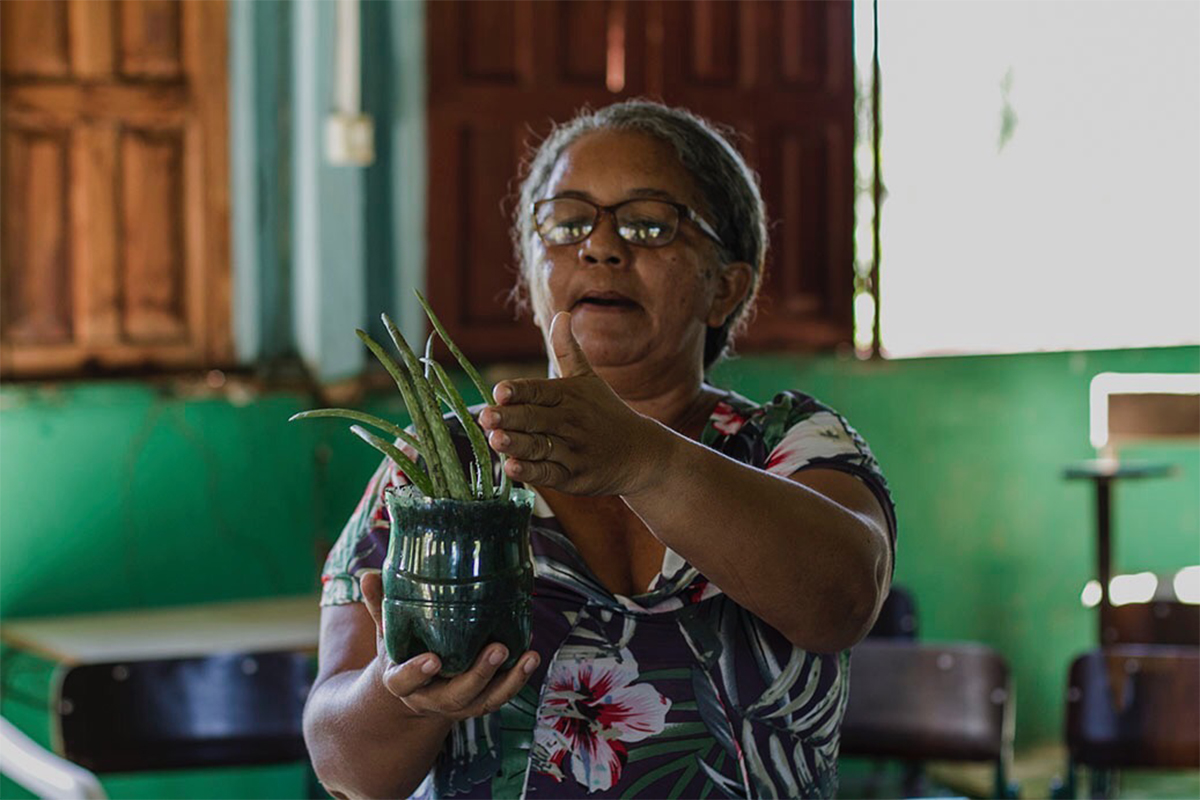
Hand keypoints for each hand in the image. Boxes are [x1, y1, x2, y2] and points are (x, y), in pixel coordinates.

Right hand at [359, 571, 539, 719]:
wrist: (415, 689)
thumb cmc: (402, 651)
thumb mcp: (386, 632)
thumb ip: (379, 607)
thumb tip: (367, 575)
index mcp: (402, 682)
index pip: (404, 681)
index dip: (417, 672)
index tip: (432, 659)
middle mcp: (432, 698)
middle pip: (456, 694)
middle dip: (478, 674)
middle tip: (497, 649)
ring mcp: (459, 703)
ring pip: (485, 700)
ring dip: (509, 680)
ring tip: (528, 656)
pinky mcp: (480, 701)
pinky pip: (501, 696)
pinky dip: (518, 679)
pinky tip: (532, 656)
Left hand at [479, 311, 667, 495]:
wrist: (641, 453)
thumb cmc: (606, 412)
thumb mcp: (588, 379)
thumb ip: (568, 350)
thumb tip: (561, 313)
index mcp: (568, 395)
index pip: (539, 390)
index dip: (519, 391)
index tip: (500, 391)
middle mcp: (569, 421)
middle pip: (534, 418)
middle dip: (510, 418)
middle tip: (486, 416)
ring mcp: (572, 450)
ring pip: (538, 446)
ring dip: (516, 444)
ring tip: (495, 440)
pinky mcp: (573, 476)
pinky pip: (548, 473)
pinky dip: (530, 472)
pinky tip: (511, 467)